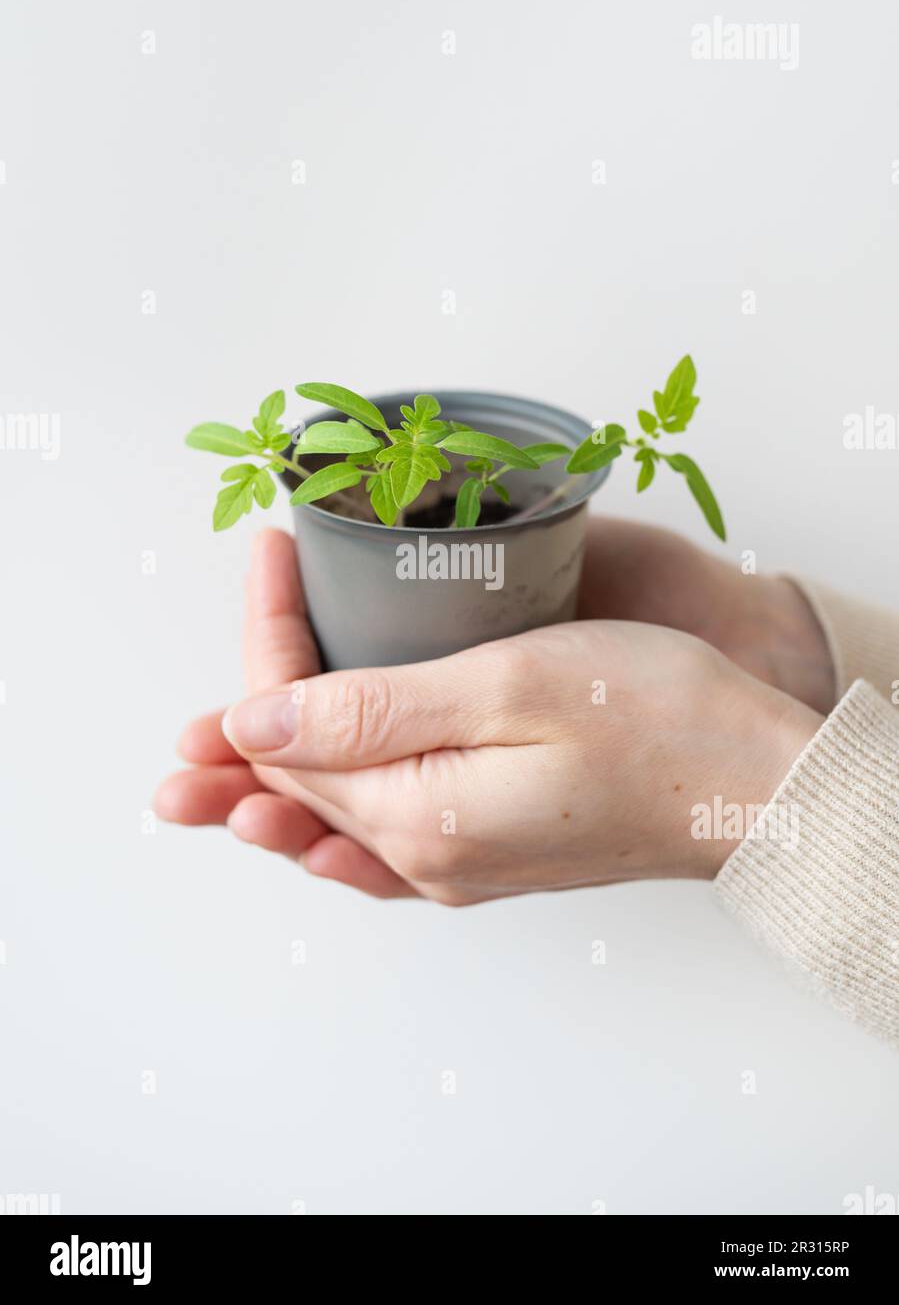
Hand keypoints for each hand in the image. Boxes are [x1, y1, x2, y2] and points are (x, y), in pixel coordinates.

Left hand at [156, 527, 821, 902]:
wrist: (758, 786)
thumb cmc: (659, 718)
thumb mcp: (507, 687)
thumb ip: (369, 713)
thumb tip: (250, 725)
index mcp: (415, 812)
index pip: (288, 726)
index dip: (266, 634)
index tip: (272, 552)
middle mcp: (423, 856)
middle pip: (298, 772)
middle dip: (251, 694)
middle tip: (230, 626)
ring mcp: (456, 864)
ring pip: (330, 809)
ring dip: (267, 768)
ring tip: (205, 749)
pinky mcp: (489, 854)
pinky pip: (378, 841)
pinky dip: (326, 812)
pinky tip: (301, 817)